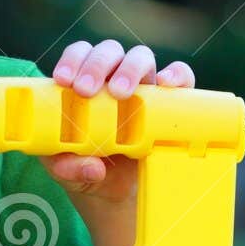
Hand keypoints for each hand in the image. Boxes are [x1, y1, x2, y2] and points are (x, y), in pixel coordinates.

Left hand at [39, 39, 194, 203]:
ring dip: (129, 69)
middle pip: (109, 51)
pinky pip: (180, 79)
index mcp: (84, 85)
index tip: (64, 81)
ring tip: (120, 94)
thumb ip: (67, 168)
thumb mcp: (68, 172)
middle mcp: (114, 79)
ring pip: (141, 57)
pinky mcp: (171, 103)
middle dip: (96, 64)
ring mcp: (144, 89)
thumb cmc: (85, 169)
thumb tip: (92, 169)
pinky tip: (166, 84)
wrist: (117, 194)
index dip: (73, 60)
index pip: (80, 55)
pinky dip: (176, 75)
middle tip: (86, 90)